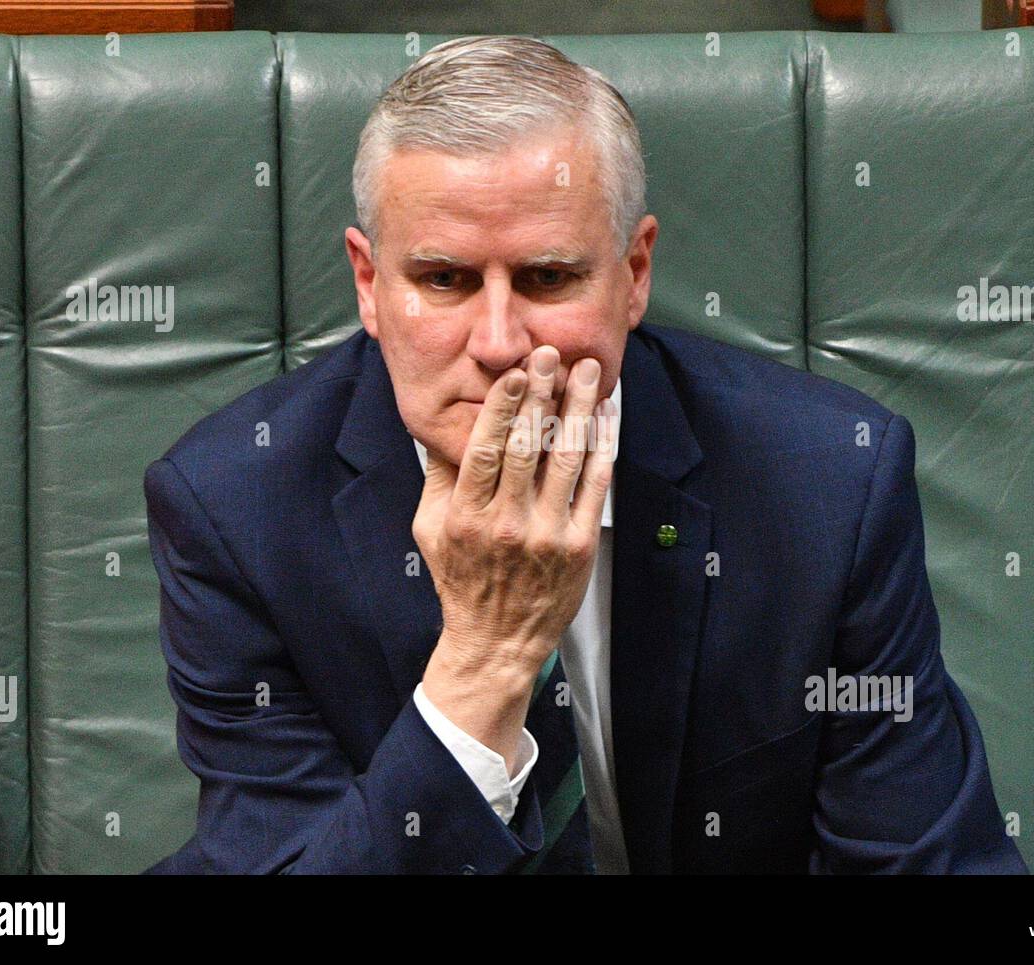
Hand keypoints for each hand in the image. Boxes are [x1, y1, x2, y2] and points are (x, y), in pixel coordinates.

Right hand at [412, 346, 617, 762]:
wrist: (496, 641)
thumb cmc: (460, 579)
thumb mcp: (429, 529)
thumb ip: (437, 476)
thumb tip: (441, 425)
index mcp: (466, 515)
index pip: (486, 447)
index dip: (503, 405)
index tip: (516, 370)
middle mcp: (506, 522)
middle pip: (528, 445)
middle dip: (543, 393)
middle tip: (553, 353)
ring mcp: (547, 535)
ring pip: (567, 457)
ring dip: (579, 408)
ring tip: (587, 371)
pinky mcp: (579, 545)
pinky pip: (594, 484)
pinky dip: (602, 446)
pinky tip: (605, 416)